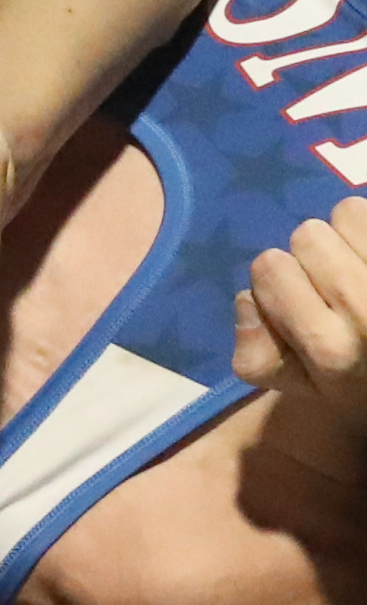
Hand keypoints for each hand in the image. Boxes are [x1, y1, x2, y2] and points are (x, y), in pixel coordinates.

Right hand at [233, 196, 366, 435]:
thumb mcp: (308, 392)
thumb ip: (259, 356)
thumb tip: (248, 301)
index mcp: (330, 348)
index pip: (269, 266)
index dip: (279, 284)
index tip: (303, 308)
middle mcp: (366, 311)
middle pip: (308, 235)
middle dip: (315, 258)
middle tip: (338, 289)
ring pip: (346, 213)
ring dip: (349, 236)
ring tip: (363, 269)